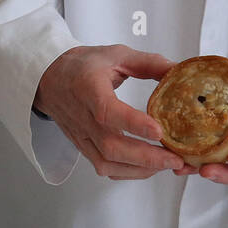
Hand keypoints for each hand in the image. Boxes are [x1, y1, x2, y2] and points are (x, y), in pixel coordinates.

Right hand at [34, 44, 183, 179]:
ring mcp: (82, 136)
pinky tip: (149, 168)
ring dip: (140, 169)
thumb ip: (148, 62)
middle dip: (146, 157)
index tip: (159, 131)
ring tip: (168, 164)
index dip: (133, 124)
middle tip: (175, 158)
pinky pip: (104, 167)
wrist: (49, 79)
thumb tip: (178, 70)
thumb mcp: (116, 54)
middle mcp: (83, 117)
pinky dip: (128, 173)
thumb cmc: (82, 66)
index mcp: (89, 89)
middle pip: (111, 147)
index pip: (107, 111)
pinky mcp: (83, 146)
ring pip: (107, 163)